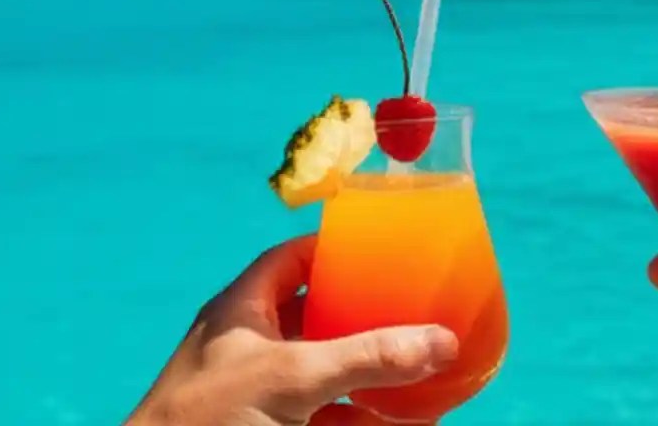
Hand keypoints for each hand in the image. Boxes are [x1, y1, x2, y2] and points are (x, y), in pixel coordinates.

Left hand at [127, 235, 458, 425]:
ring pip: (330, 375)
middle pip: (319, 319)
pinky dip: (368, 418)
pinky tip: (409, 419)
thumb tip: (444, 340)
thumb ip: (368, 356)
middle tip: (416, 308)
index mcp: (242, 312)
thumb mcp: (294, 377)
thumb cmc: (213, 416)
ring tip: (426, 366)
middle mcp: (252, 348)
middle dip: (368, 318)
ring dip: (376, 374)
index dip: (334, 250)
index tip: (382, 249)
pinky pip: (332, 419)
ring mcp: (262, 396)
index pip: (291, 261)